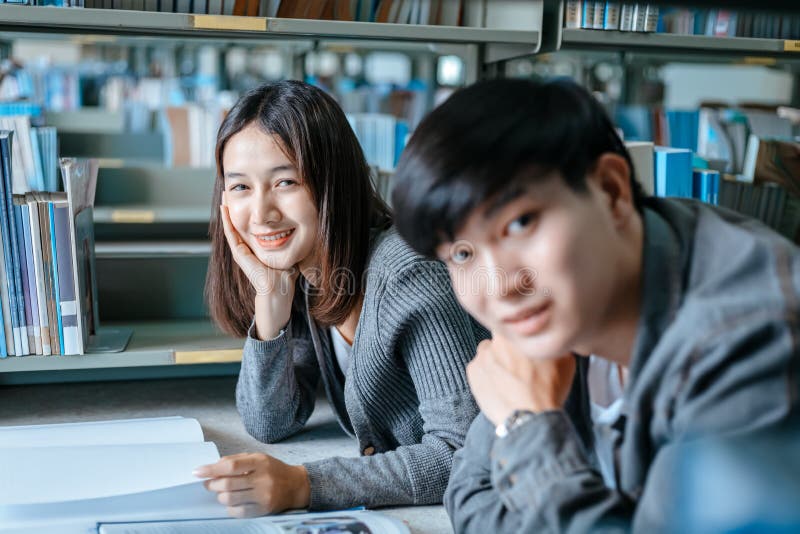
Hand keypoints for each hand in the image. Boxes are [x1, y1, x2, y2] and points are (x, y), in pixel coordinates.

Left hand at [194, 453, 310, 516]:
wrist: (295, 485)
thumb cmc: (273, 470)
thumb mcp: (258, 458)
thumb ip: (236, 460)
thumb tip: (212, 467)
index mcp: (260, 462)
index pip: (230, 465)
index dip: (211, 469)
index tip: (198, 472)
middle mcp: (262, 479)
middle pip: (227, 484)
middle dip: (212, 484)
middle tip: (209, 483)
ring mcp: (263, 496)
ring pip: (230, 499)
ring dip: (220, 496)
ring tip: (223, 492)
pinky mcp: (263, 510)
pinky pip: (237, 512)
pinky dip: (229, 507)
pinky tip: (233, 501)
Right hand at [219, 203, 297, 338]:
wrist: (277, 290)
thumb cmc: (285, 276)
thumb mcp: (288, 252)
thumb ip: (291, 242)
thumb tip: (304, 231)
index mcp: (256, 247)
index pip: (249, 225)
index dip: (247, 211)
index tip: (247, 196)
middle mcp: (246, 248)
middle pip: (238, 223)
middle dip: (235, 207)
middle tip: (230, 191)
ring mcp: (240, 251)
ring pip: (231, 226)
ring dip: (227, 211)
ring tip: (224, 195)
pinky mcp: (239, 254)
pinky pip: (231, 234)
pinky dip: (227, 221)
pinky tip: (225, 208)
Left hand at [466, 336, 575, 425]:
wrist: (530, 417)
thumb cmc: (548, 390)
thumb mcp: (564, 359)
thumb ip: (550, 343)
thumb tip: (549, 338)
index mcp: (518, 332)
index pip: (515, 327)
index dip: (519, 339)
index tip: (524, 350)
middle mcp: (496, 339)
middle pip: (500, 340)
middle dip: (507, 350)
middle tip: (518, 367)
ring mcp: (481, 355)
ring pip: (487, 353)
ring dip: (494, 362)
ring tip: (508, 380)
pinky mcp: (472, 372)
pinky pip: (477, 369)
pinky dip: (485, 376)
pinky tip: (498, 388)